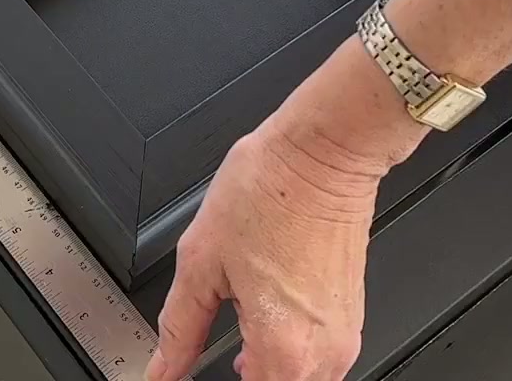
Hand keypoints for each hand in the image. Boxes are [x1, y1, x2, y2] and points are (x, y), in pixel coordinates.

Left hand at [146, 45, 424, 380]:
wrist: (324, 153)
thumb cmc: (272, 192)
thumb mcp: (201, 261)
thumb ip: (178, 328)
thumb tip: (162, 368)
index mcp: (283, 348)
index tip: (191, 375)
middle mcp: (323, 353)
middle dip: (245, 379)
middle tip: (214, 358)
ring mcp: (342, 336)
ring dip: (266, 372)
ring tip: (233, 343)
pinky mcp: (350, 315)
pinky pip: (317, 359)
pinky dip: (286, 354)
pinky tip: (258, 323)